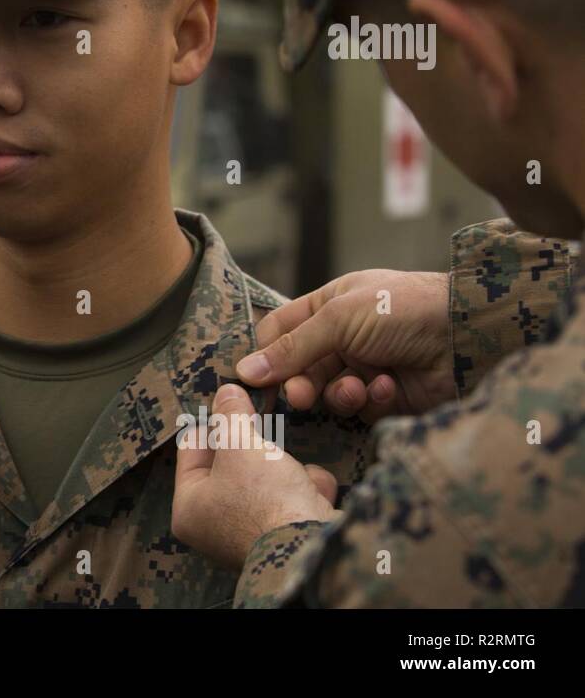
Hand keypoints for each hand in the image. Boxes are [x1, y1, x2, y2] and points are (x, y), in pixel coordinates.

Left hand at [172, 384, 336, 569]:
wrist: (314, 547)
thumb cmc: (263, 498)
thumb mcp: (239, 443)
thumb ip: (230, 414)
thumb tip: (226, 390)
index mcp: (189, 507)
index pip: (192, 447)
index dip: (214, 419)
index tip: (234, 400)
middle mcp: (215, 525)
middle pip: (233, 461)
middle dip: (256, 445)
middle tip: (264, 422)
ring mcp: (254, 533)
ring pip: (269, 477)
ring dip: (287, 467)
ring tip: (292, 472)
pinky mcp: (290, 536)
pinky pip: (296, 498)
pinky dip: (309, 490)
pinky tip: (315, 493)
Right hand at [236, 270, 454, 423]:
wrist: (467, 334)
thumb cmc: (401, 309)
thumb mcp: (339, 318)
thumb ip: (293, 347)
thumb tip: (245, 370)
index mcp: (328, 306)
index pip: (279, 332)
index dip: (265, 355)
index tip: (253, 380)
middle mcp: (343, 337)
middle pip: (300, 368)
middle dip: (300, 384)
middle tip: (301, 397)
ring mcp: (364, 366)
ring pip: (328, 392)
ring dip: (339, 393)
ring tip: (358, 387)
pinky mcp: (386, 395)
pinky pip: (360, 406)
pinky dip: (371, 398)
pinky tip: (389, 385)